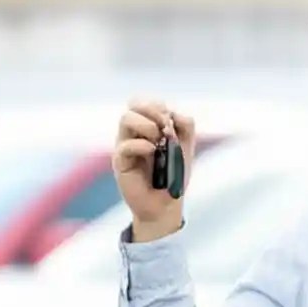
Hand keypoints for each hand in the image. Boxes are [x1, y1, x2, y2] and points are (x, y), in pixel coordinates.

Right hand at [112, 99, 196, 241]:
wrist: (166, 204)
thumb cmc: (173, 175)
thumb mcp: (186, 146)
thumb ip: (185, 125)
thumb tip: (173, 113)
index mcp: (147, 126)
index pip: (144, 102)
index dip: (157, 105)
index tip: (170, 121)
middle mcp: (133, 133)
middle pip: (133, 104)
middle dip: (152, 110)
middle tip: (165, 127)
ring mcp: (125, 146)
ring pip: (126, 118)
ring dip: (147, 124)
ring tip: (158, 140)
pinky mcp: (121, 163)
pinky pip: (125, 145)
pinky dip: (142, 145)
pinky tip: (152, 152)